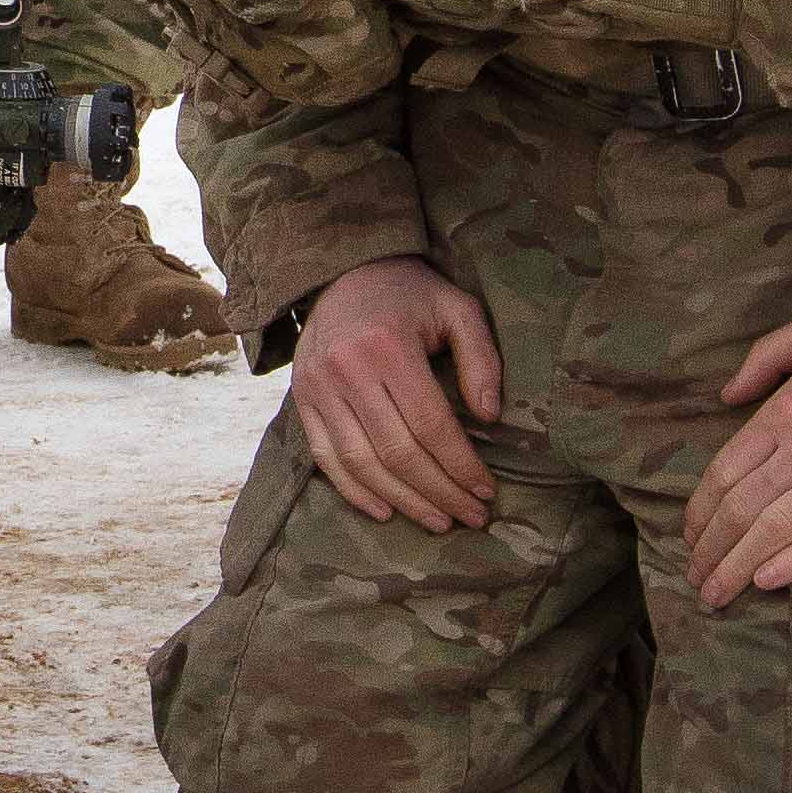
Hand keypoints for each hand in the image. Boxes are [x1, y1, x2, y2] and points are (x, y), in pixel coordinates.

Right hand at [283, 256, 503, 529]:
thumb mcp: (458, 308)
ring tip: (439, 521)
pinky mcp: (303, 399)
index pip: (430, 424)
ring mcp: (317, 387)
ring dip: (404, 501)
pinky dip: (354, 491)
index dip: (461, 465)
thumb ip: (480, 358)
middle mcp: (346, 369)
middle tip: (472, 516)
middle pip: (397, 451)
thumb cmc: (411, 294)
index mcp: (387, 345)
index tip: (487, 491)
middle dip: (440, 492)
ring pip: (362, 463)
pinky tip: (386, 511)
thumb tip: (489, 417)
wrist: (345, 271)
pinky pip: (325, 457)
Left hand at [684, 301, 791, 604]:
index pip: (726, 470)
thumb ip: (768, 355)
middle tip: (693, 578)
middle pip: (743, 508)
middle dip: (711, 549)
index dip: (700, 509)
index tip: (688, 534)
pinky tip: (768, 582)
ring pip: (777, 530)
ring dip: (740, 566)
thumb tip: (728, 394)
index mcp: (786, 409)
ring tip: (718, 594)